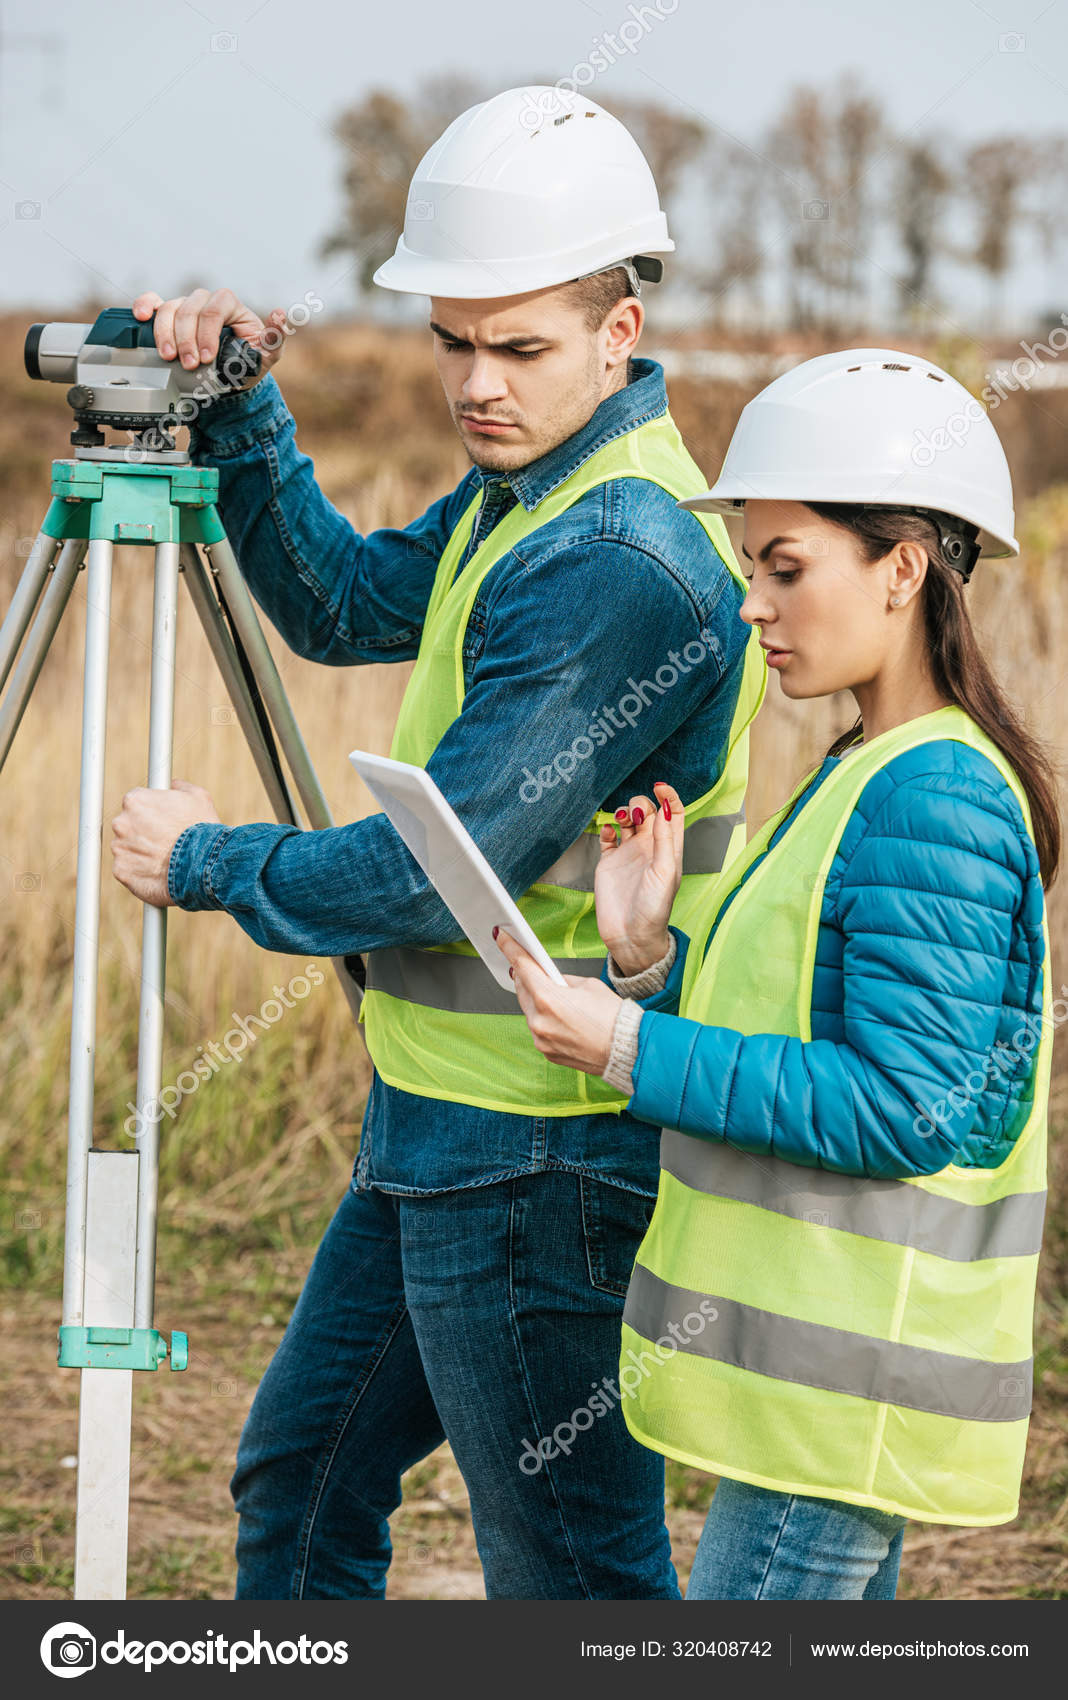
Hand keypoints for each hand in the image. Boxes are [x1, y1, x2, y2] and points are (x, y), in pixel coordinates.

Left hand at [111, 780, 221, 907]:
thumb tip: (174, 785)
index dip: (150, 812)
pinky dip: (139, 872)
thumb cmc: (201, 829)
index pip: (136, 803)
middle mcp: (121, 823)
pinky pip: (127, 869)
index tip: (161, 820)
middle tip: (164, 840)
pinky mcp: (121, 870)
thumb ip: (180, 787)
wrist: (202, 865)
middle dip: (142, 832)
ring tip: (165, 858)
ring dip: (141, 852)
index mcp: (135, 800)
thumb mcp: (198, 797)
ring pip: (127, 848)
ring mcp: (119, 848)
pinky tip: (158, 871)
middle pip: (128, 826)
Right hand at [131, 287, 289, 379]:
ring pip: (170, 308)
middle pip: (190, 309)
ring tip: (169, 357)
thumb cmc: (249, 362)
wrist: (230, 376)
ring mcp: (187, 307)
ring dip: (166, 333)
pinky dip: (145, 306)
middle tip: (189, 364)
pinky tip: (141, 317)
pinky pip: (154, 303)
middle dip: (187, 339)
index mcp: (230, 304)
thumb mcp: (268, 355)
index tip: (207, 358)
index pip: (216, 309)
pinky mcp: (170, 317)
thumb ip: (275, 338)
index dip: (208, 332)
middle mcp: (207, 301)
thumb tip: (281, 316)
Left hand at [493, 928, 623, 1075]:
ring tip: (548, 991)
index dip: (511, 949)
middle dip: (526, 976)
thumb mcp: (588, 985)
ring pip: (528, 1011)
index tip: (502, 938)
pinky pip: (537, 1029)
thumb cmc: (614, 1018)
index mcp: (548, 998)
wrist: (628, 1050)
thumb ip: (562, 980)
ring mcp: (541, 1039)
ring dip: (534, 999)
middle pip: (522, 989)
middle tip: (530, 965)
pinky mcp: (546, 1052)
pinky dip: (543, 1019)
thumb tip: (550, 979)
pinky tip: (557, 1014)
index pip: (523, 966)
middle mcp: (539, 1020)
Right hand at [595, 782, 683, 975]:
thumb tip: (666, 808)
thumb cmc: (654, 909)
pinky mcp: (609, 862)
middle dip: (641, 804)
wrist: (630, 935)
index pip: (673, 813)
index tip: (660, 787)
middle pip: (648, 812)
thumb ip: (665, 839)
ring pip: (627, 819)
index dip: (668, 797)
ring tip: (622, 819)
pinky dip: (606, 827)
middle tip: (636, 814)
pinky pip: (607, 835)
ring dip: (624, 811)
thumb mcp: (665, 872)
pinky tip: (608, 832)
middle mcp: (650, 848)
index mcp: (669, 848)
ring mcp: (629, 853)